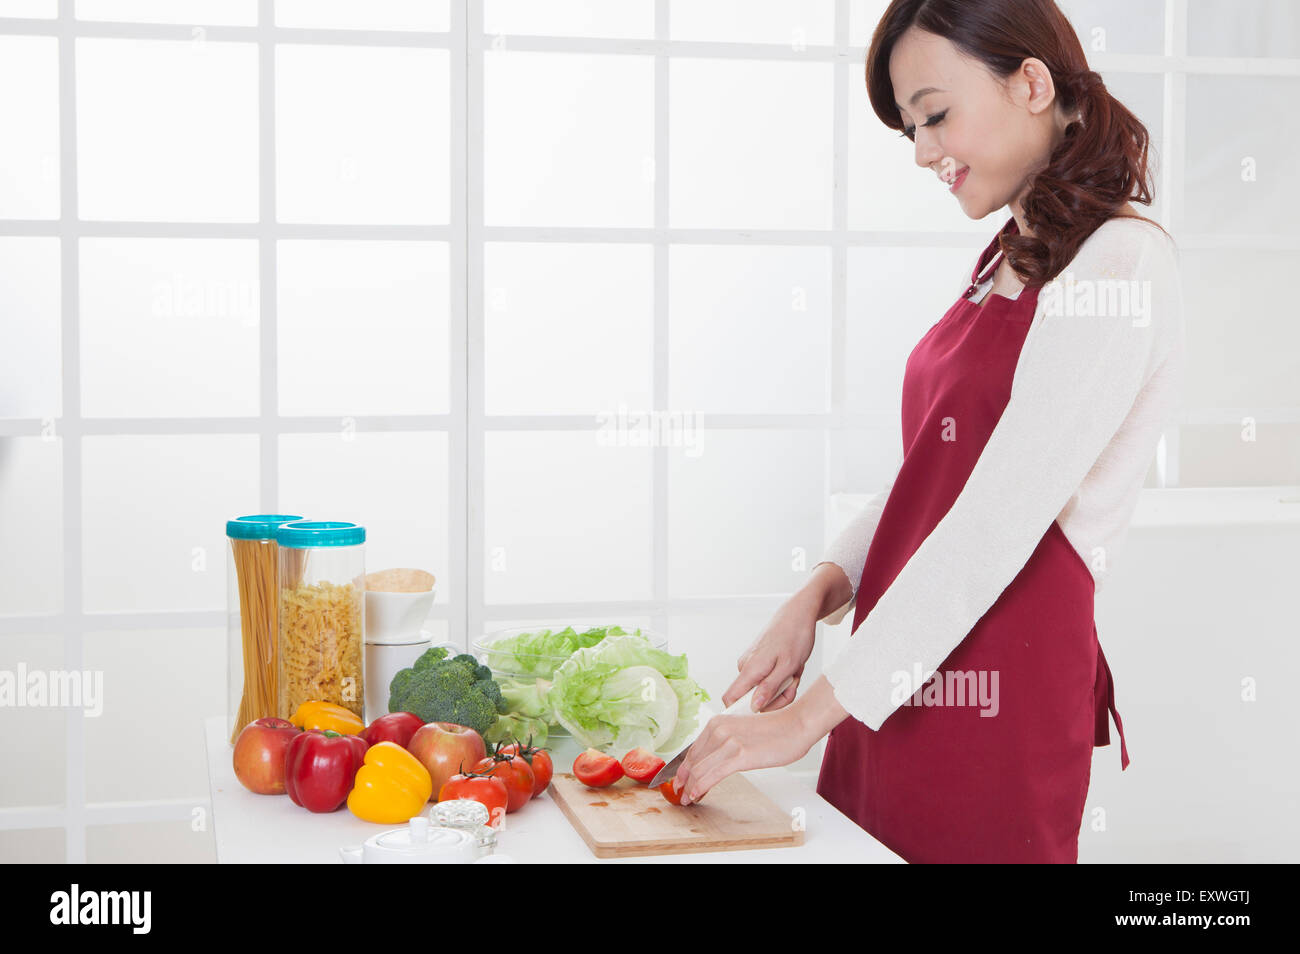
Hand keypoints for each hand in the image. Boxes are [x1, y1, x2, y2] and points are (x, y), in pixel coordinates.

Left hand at [673, 704, 814, 805]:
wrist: (796, 725)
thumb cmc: (776, 730)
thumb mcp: (742, 731)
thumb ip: (726, 743)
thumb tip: (714, 761)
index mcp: (718, 723)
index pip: (693, 749)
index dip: (683, 768)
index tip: (679, 780)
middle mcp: (719, 730)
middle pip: (692, 760)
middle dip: (682, 780)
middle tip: (679, 793)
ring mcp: (728, 742)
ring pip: (698, 770)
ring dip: (689, 787)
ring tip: (686, 799)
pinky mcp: (739, 755)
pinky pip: (712, 775)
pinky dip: (700, 787)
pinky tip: (695, 796)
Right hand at [722, 593, 817, 711]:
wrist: (798, 614)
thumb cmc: (795, 636)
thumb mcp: (788, 666)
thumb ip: (769, 688)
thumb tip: (754, 706)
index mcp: (750, 669)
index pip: (730, 699)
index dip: (743, 712)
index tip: (766, 712)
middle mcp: (746, 667)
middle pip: (752, 699)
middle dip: (775, 699)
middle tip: (792, 683)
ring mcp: (751, 664)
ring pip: (762, 691)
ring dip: (781, 688)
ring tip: (793, 673)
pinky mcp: (758, 662)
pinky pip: (767, 681)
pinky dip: (781, 679)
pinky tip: (790, 669)